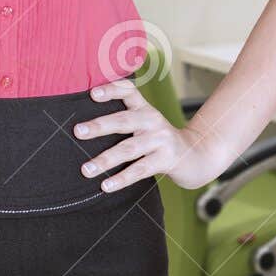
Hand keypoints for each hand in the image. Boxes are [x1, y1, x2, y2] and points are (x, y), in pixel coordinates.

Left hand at [75, 78, 224, 191]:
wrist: (196, 156)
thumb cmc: (161, 141)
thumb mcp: (147, 124)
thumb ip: (125, 120)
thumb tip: (86, 128)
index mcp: (145, 109)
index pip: (129, 92)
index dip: (111, 90)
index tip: (92, 94)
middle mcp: (153, 120)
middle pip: (124, 121)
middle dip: (100, 126)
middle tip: (78, 131)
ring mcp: (161, 140)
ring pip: (129, 149)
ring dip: (105, 159)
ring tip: (86, 169)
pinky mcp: (166, 159)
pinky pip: (140, 169)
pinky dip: (122, 178)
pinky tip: (106, 185)